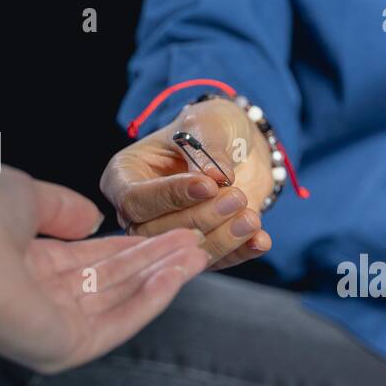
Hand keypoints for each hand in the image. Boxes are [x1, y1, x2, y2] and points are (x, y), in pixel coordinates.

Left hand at [0, 168, 207, 373]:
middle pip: (109, 279)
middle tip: (194, 241)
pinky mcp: (65, 348)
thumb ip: (61, 207)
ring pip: (118, 300)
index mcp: (19, 262)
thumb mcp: (22, 192)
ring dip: (160, 276)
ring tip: (198, 253)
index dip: (128, 243)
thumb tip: (93, 220)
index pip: (85, 256)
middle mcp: (35, 297)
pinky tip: (175, 276)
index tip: (164, 230)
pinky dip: (149, 301)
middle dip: (153, 259)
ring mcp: (51, 326)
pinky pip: (116, 324)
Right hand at [100, 98, 274, 269]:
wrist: (240, 147)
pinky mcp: (199, 248)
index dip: (171, 196)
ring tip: (252, 218)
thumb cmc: (211, 128)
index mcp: (125, 176)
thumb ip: (207, 149)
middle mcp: (140, 212)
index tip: (208, 186)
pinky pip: (215, 261)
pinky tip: (260, 240)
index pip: (135, 198)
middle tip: (237, 197)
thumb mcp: (207, 124)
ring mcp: (168, 234)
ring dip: (222, 239)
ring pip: (185, 251)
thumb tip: (216, 176)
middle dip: (201, 218)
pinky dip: (239, 252)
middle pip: (158, 231)